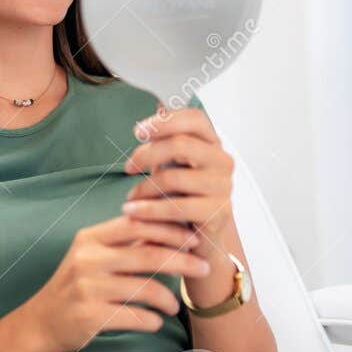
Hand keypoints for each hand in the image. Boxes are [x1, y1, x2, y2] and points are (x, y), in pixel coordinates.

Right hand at [18, 215, 210, 351]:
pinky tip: (156, 321)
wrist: (43, 321)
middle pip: (147, 254)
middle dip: (182, 260)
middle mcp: (87, 259)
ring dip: (167, 298)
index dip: (169, 229)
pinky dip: (151, 320)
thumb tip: (170, 224)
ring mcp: (88, 288)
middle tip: (204, 268)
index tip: (194, 238)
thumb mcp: (93, 255)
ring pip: (144, 289)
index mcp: (91, 237)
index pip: (137, 223)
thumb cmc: (78, 284)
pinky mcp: (90, 316)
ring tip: (175, 305)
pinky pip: (134, 317)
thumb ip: (124, 241)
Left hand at [121, 105, 234, 239]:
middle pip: (180, 144)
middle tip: (128, 168)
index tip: (138, 131)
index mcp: (213, 144)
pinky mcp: (218, 213)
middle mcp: (222, 162)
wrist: (201, 240)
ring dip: (144, 188)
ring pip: (174, 177)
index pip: (194, 119)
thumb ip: (167, 141)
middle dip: (146, 154)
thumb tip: (153, 111)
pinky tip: (133, 212)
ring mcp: (223, 188)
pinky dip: (149, 210)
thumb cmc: (185, 199)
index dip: (164, 121)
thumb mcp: (174, 166)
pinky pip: (177, 207)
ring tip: (129, 199)